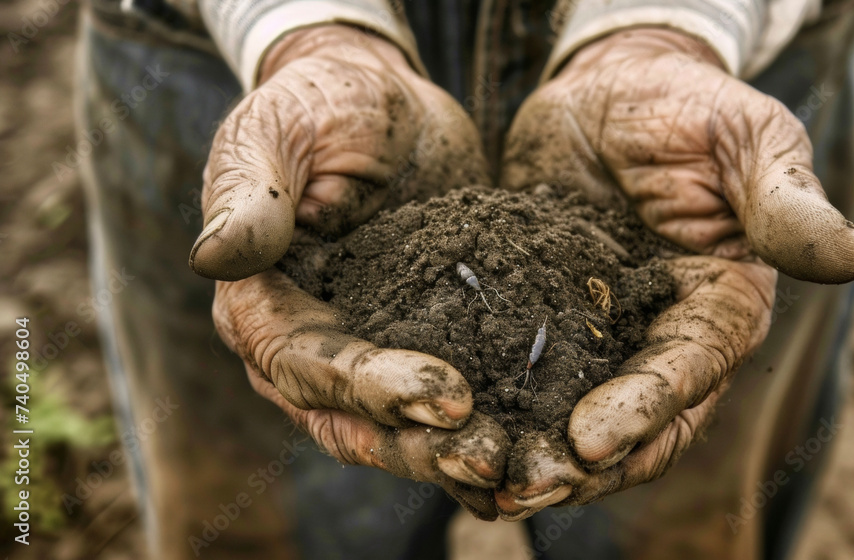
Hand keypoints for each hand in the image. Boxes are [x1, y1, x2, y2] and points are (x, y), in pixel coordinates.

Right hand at [190, 25, 505, 518]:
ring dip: (455, 455)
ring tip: (522, 470)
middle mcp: (309, 347)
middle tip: (493, 461)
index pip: (308, 364)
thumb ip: (250, 194)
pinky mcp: (424, 346)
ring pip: (400, 429)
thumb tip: (214, 258)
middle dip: (422, 447)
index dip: (374, 388)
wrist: (388, 107)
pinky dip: (488, 427)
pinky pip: (447, 401)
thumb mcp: (279, 132)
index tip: (449, 396)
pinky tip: (533, 449)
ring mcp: (367, 354)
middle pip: (354, 421)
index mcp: (262, 305)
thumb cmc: (322, 105)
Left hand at [496, 27, 853, 517]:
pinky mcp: (542, 323)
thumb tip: (852, 256)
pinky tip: (447, 440)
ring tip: (477, 482)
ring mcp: (600, 340)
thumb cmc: (688, 106)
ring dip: (531, 459)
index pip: (691, 369)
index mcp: (721, 305)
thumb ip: (784, 199)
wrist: (610, 91)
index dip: (646, 407)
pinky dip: (492, 414)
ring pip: (571, 420)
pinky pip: (518, 380)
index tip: (589, 437)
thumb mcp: (745, 138)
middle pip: (634, 424)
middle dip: (582, 463)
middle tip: (523, 488)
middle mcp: (663, 339)